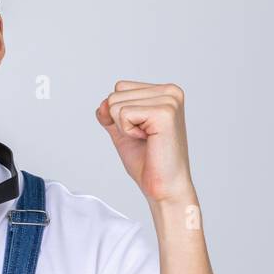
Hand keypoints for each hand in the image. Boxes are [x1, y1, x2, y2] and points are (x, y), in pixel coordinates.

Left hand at [95, 80, 194, 204]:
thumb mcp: (123, 131)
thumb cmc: (149, 162)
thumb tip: (103, 103)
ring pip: (116, 103)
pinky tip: (148, 140)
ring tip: (147, 139)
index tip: (141, 132)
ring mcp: (169, 100)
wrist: (163, 186)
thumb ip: (110, 113)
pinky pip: (123, 114)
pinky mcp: (164, 112)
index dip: (119, 114)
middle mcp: (170, 92)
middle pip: (116, 93)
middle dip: (121, 122)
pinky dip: (128, 132)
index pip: (120, 87)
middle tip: (144, 138)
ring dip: (125, 128)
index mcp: (165, 92)